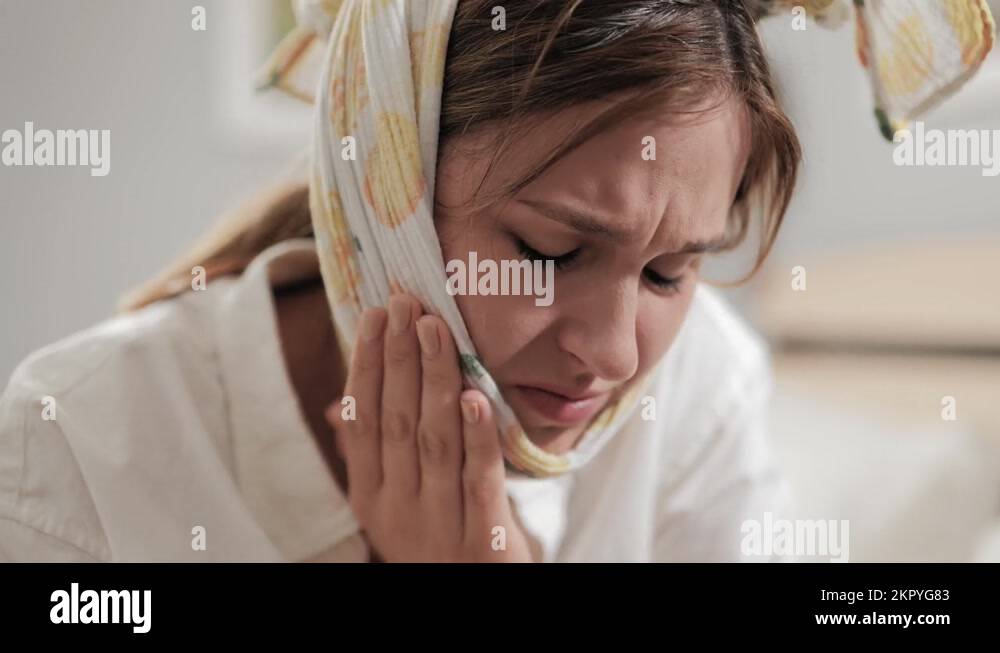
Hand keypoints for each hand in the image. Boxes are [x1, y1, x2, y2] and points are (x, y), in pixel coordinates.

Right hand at [325, 293, 535, 561]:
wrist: (469, 606)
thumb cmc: (435, 541)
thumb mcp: (394, 503)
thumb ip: (370, 454)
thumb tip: (337, 404)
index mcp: (370, 495)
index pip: (362, 420)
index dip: (367, 365)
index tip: (375, 315)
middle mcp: (397, 508)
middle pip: (395, 420)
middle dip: (399, 356)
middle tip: (406, 302)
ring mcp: (438, 524)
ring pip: (434, 439)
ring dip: (435, 378)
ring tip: (436, 327)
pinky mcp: (484, 539)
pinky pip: (479, 479)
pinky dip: (476, 435)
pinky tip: (476, 393)